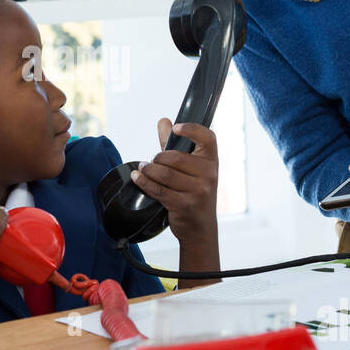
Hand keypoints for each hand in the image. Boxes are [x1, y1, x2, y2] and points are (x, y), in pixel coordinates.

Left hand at [130, 119, 218, 247]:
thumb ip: (175, 145)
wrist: (201, 228)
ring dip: (148, 170)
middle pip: (175, 157)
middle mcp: (209, 174)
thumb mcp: (190, 169)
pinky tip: (137, 178)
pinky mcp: (185, 205)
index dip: (192, 129)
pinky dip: (144, 182)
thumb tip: (164, 121)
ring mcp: (199, 191)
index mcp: (211, 160)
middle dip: (157, 158)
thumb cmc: (194, 193)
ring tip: (143, 169)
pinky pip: (159, 190)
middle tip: (150, 162)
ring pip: (165, 174)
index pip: (208, 137)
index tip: (176, 128)